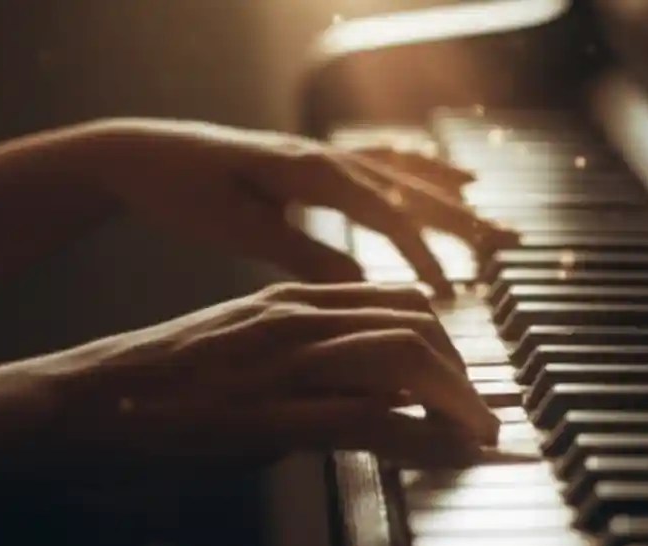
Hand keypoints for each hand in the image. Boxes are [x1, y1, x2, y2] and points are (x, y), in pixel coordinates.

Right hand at [42, 282, 497, 465]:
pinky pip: (368, 419)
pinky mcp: (269, 416)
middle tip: (484, 417)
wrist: (80, 400)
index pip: (397, 301)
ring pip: (405, 357)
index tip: (470, 380)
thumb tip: (371, 402)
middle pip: (416, 322)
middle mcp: (296, 318)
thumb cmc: (157, 387)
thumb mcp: (242, 361)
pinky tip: (451, 453)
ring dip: (460, 400)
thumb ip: (304, 371)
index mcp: (289, 300)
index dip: (448, 339)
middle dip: (467, 371)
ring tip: (484, 436)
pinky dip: (424, 436)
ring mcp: (284, 363)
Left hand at [77, 119, 517, 295]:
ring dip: (447, 195)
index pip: (385, 212)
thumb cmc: (180, 193)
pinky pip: (378, 162)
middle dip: (461, 216)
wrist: (138, 154)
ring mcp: (319, 153)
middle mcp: (324, 155)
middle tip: (510, 242)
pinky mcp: (309, 161)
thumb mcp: (239, 230)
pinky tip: (438, 176)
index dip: (422, 251)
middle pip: (408, 186)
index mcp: (310, 170)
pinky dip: (414, 171)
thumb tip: (363, 284)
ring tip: (489, 213)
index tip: (449, 290)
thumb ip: (303, 252)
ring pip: (400, 173)